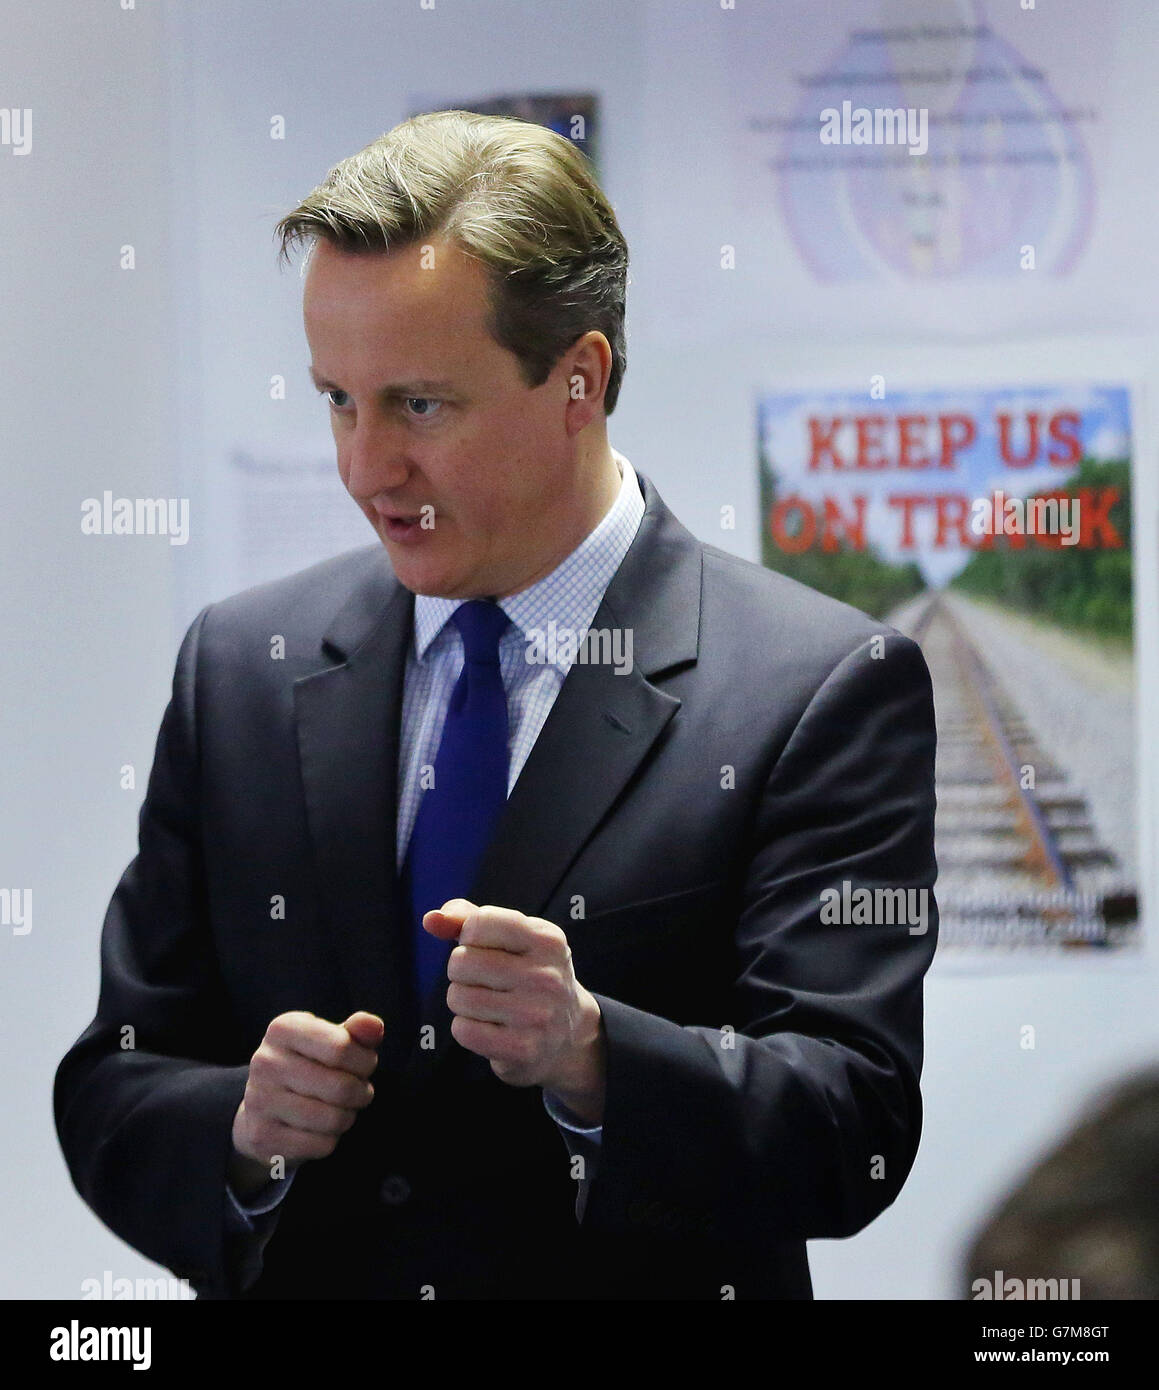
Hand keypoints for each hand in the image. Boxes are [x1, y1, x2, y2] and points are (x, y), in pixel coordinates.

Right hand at [229, 1010, 382, 1197]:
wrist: (263, 1104)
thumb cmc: (311, 1064)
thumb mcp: (332, 1039)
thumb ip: (358, 1030)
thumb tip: (373, 1026)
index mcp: (284, 1029)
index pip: (342, 1048)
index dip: (365, 1062)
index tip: (365, 1065)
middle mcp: (265, 1061)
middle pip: (341, 1087)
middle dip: (361, 1092)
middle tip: (357, 1091)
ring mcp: (259, 1101)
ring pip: (334, 1119)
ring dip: (348, 1117)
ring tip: (339, 1108)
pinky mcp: (263, 1137)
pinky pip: (321, 1145)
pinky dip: (331, 1140)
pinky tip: (320, 1128)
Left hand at [424, 900, 605, 1123]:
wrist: (568, 1034)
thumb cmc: (529, 976)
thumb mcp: (512, 940)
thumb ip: (469, 920)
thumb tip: (430, 920)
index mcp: (547, 939)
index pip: (480, 922)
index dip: (469, 935)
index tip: (482, 947)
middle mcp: (546, 976)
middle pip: (461, 961)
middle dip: (460, 971)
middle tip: (482, 980)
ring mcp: (536, 1015)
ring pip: (458, 997)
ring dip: (461, 1001)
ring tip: (485, 1004)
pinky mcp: (523, 1049)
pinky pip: (463, 1031)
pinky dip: (466, 1029)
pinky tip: (488, 1027)